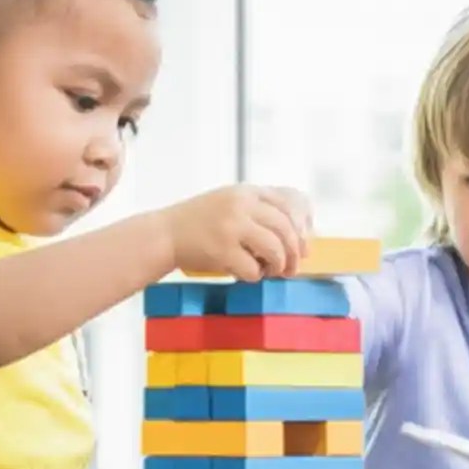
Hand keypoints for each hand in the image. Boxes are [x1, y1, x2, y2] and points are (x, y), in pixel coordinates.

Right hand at [159, 184, 311, 280]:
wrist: (164, 234)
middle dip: (294, 253)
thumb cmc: (201, 223)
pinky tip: (247, 273)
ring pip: (275, 248)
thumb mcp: (231, 202)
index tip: (303, 245)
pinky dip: (256, 276)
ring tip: (271, 272)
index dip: (301, 227)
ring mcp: (231, 227)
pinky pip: (253, 269)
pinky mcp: (222, 250)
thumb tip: (304, 239)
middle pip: (286, 228)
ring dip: (278, 265)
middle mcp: (240, 205)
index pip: (288, 204)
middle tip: (291, 268)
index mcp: (245, 192)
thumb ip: (262, 212)